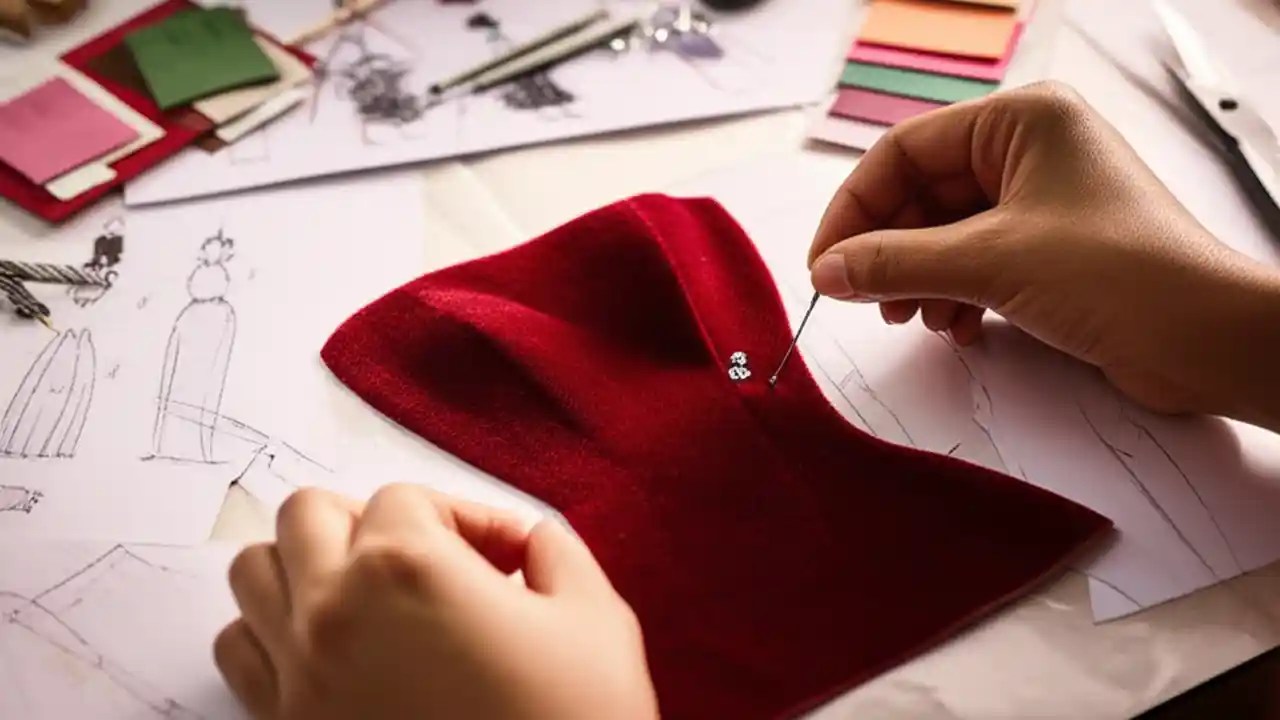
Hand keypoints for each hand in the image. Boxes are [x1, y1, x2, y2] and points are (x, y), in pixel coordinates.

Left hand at [215, 486, 657, 719]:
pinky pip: (238, 651)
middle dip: (370, 523)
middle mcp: (335, 610)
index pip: (409, 498)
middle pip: (309, 514)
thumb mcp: (597, 620)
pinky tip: (331, 651)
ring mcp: (299, 671)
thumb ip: (556, 552)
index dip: (468, 519)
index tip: (508, 560)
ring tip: (366, 596)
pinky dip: (271, 634)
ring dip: (305, 567)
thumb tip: (531, 542)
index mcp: (407, 566)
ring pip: (254, 573)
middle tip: (430, 563)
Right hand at [808, 81, 1279, 428]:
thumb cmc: (1120, 275)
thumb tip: (826, 272)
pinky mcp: (1050, 249)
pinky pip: (973, 262)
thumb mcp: (990, 261)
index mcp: (1021, 120)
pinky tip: (958, 328)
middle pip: (920, 195)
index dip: (854, 209)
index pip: (904, 152)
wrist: (1207, 339)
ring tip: (912, 319)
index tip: (824, 264)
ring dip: (918, 279)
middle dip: (888, 251)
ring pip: (943, 234)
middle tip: (860, 299)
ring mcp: (1040, 200)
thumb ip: (896, 263)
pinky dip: (953, 295)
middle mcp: (1029, 150)